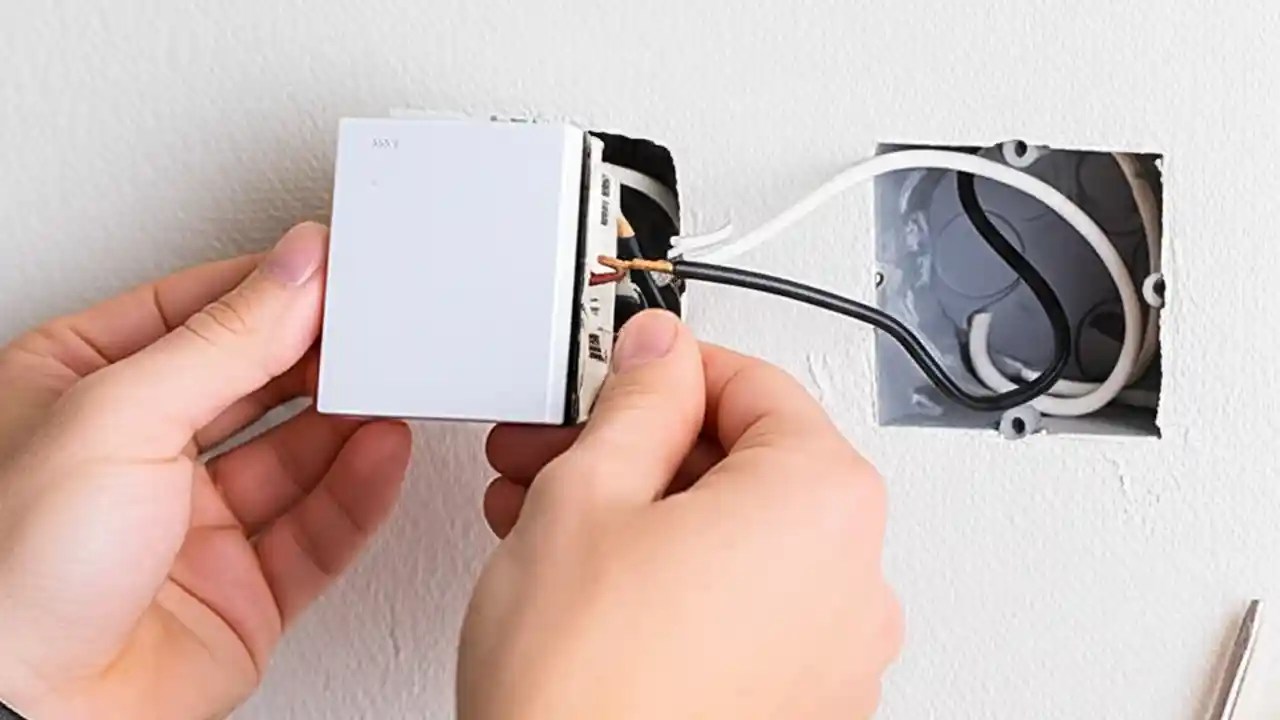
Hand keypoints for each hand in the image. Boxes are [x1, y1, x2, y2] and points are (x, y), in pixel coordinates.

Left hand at [0, 223, 411, 718]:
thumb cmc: (12, 574)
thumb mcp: (118, 413)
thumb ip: (224, 338)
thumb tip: (296, 269)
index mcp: (80, 388)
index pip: (197, 313)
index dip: (270, 290)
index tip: (335, 271)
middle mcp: (137, 453)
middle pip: (254, 381)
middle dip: (317, 357)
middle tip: (374, 331)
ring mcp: (192, 525)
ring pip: (295, 456)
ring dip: (347, 423)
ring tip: (391, 390)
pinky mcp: (241, 590)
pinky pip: (317, 529)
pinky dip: (358, 491)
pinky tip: (383, 453)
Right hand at [463, 311, 900, 719]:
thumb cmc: (587, 692)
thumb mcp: (587, 495)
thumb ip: (637, 401)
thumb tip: (659, 356)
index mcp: (822, 502)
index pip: (752, 384)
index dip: (667, 370)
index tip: (617, 375)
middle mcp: (853, 580)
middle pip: (746, 466)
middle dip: (641, 451)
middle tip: (562, 453)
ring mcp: (833, 656)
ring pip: (735, 541)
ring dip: (644, 516)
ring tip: (551, 523)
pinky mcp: (799, 707)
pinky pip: (743, 610)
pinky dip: (676, 584)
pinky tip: (594, 587)